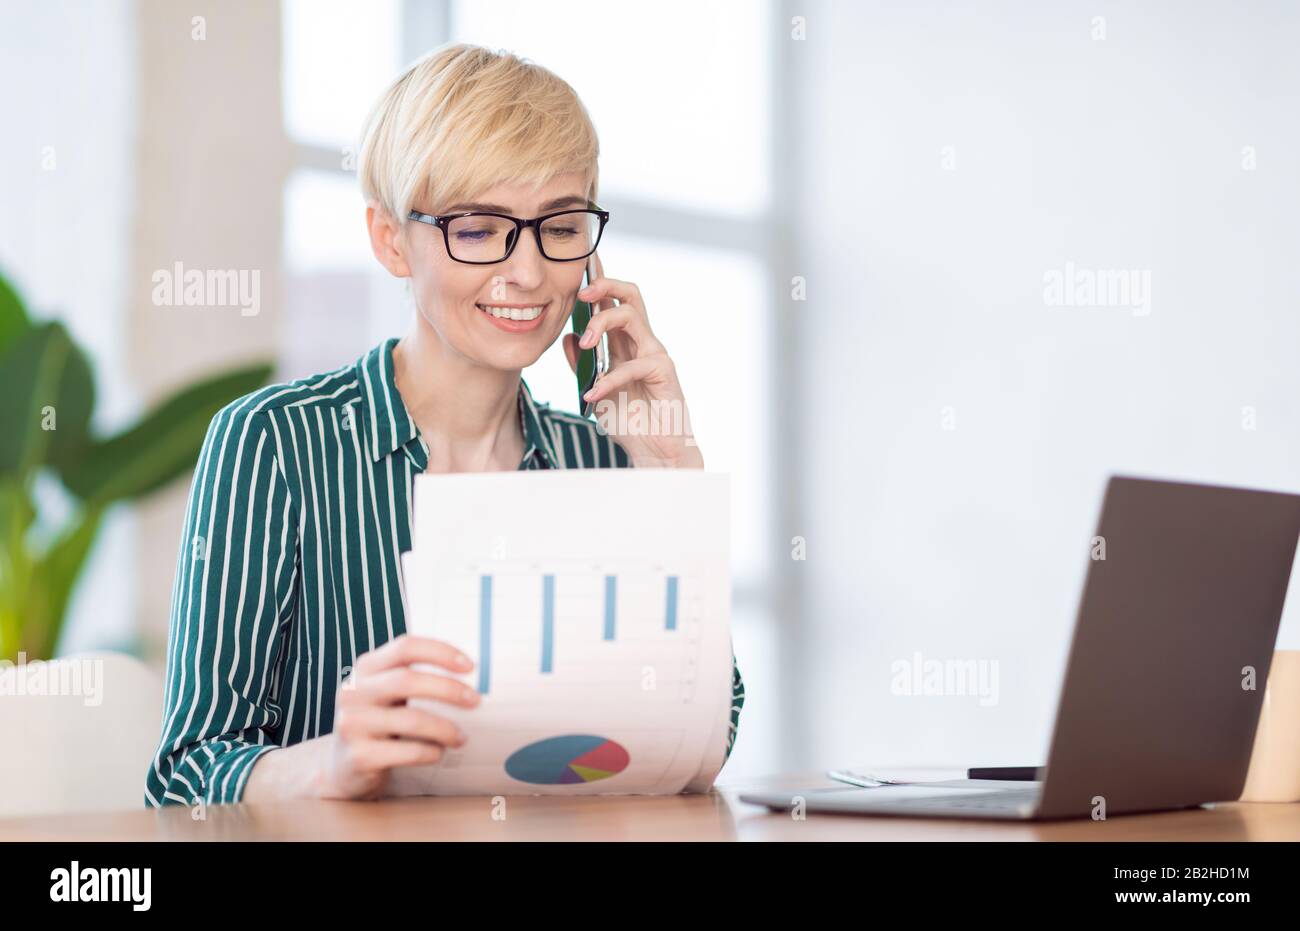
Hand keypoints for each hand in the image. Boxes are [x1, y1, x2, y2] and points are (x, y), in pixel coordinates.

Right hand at [321, 634, 479, 799]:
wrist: (341, 768)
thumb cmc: (378, 723)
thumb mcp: (387, 693)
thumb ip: (415, 677)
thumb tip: (468, 671)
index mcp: (365, 668)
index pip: (405, 647)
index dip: (441, 652)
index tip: (470, 666)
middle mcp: (353, 692)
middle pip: (407, 680)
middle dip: (448, 689)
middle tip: (475, 700)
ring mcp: (352, 724)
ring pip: (411, 719)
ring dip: (445, 728)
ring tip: (461, 737)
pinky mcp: (358, 756)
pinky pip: (407, 751)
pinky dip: (431, 751)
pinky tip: (438, 752)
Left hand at [562, 253, 703, 467]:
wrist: (654, 452)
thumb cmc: (629, 421)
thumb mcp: (596, 390)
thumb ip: (582, 364)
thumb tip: (566, 336)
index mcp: (626, 342)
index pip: (614, 301)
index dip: (600, 278)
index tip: (581, 260)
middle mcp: (642, 341)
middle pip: (630, 293)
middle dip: (604, 284)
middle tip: (581, 292)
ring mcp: (654, 354)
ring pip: (631, 316)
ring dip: (602, 322)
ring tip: (584, 342)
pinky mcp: (663, 372)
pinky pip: (632, 365)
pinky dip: (607, 380)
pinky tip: (591, 395)